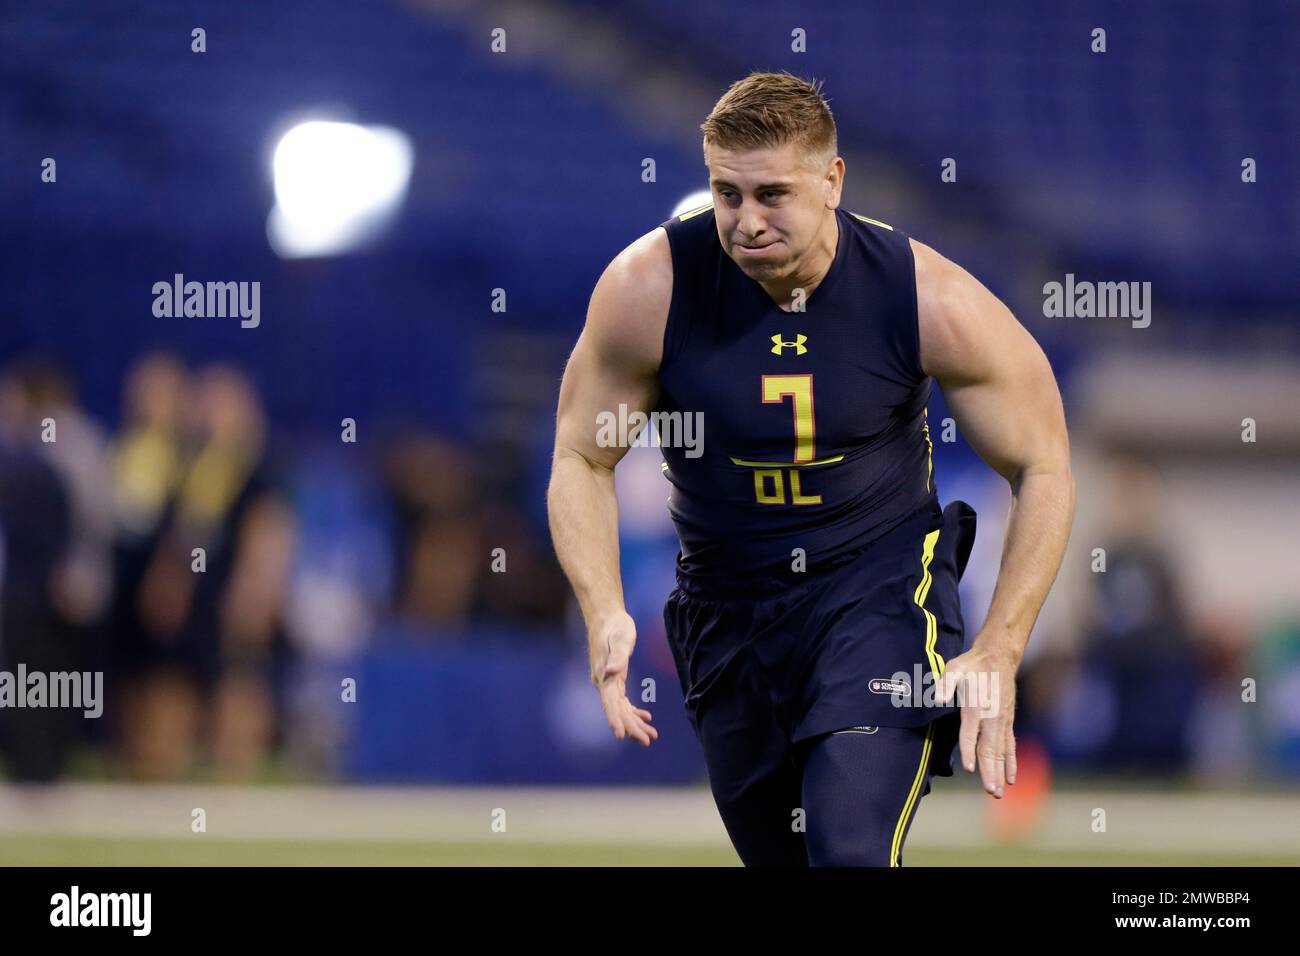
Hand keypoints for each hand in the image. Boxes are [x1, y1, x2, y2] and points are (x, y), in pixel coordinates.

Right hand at [590, 610, 657, 746]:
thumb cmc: (614, 627)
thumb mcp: (620, 638)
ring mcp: (608, 683)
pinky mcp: (615, 680)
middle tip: (648, 741)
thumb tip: (612, 671)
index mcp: (604, 677)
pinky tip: (645, 717)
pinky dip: (633, 711)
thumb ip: (618, 656)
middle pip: (617, 711)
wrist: (606, 617)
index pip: (610, 703)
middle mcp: (604, 683)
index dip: (615, 720)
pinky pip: (623, 701)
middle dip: (631, 727)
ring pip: (621, 709)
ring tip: (651, 736)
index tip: (621, 736)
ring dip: (635, 723)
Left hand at [935, 642, 1018, 797]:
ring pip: (1001, 752)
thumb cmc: (972, 664)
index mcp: (976, 707)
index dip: (969, 751)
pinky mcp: (1007, 722)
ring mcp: (1002, 722)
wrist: (999, 657)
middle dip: (990, 771)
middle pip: (990, 749)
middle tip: (991, 792)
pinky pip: (1010, 746)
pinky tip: (1010, 778)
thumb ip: (945, 683)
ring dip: (1000, 772)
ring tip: (999, 793)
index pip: (971, 734)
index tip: (969, 768)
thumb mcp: (954, 668)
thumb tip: (937, 698)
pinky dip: (1010, 763)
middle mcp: (992, 718)